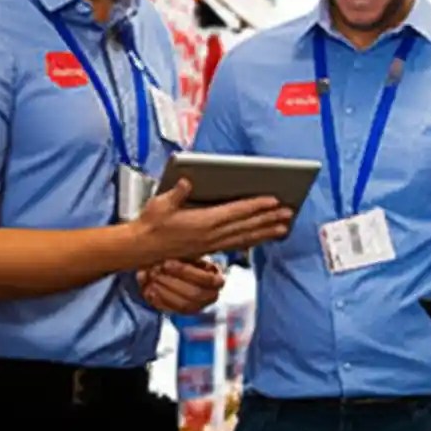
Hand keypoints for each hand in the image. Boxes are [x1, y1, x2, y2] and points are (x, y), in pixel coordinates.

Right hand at [133, 178, 293, 261]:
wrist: (141, 249)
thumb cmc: (151, 225)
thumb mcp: (160, 204)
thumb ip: (177, 193)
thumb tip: (188, 181)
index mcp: (202, 222)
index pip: (235, 212)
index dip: (256, 206)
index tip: (273, 201)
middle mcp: (211, 235)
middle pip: (246, 225)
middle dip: (269, 219)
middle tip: (289, 213)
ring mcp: (212, 244)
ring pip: (245, 237)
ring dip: (266, 231)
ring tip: (284, 226)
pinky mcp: (210, 249)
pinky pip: (237, 244)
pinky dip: (253, 240)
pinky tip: (263, 237)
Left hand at [137, 258, 224, 313]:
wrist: (185, 272)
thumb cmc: (188, 260)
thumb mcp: (190, 254)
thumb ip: (183, 256)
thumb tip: (166, 258)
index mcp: (217, 281)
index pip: (207, 280)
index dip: (185, 271)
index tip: (167, 263)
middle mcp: (210, 297)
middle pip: (194, 294)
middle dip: (172, 282)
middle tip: (154, 271)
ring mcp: (197, 307)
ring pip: (183, 305)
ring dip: (164, 292)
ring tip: (150, 279)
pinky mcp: (182, 313)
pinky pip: (171, 311)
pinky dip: (158, 301)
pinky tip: (148, 289)